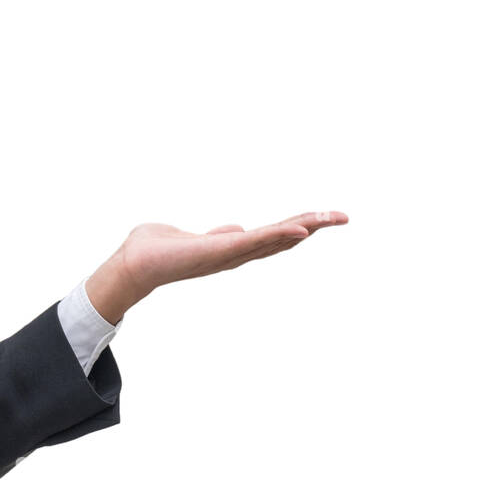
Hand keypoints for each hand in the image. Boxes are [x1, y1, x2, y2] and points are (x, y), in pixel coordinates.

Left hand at [85, 211, 348, 322]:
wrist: (134, 263)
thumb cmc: (157, 249)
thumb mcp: (193, 237)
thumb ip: (218, 236)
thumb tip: (236, 229)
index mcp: (232, 249)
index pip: (274, 236)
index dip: (300, 228)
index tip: (324, 219)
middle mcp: (236, 255)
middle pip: (283, 239)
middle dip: (314, 227)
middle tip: (344, 216)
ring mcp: (229, 255)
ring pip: (275, 239)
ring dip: (305, 228)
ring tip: (332, 218)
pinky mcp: (218, 251)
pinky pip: (253, 242)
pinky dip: (277, 236)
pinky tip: (300, 230)